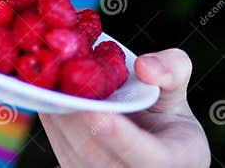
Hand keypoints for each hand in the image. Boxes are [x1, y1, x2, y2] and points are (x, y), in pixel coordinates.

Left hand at [39, 48, 211, 166]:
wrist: (155, 149)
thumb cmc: (168, 122)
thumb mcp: (178, 94)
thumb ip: (172, 72)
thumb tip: (145, 66)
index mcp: (167, 161)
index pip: (144, 156)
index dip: (119, 136)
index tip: (98, 114)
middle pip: (97, 154)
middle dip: (76, 116)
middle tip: (59, 77)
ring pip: (72, 152)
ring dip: (59, 114)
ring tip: (49, 76)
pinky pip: (60, 146)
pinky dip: (51, 117)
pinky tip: (45, 90)